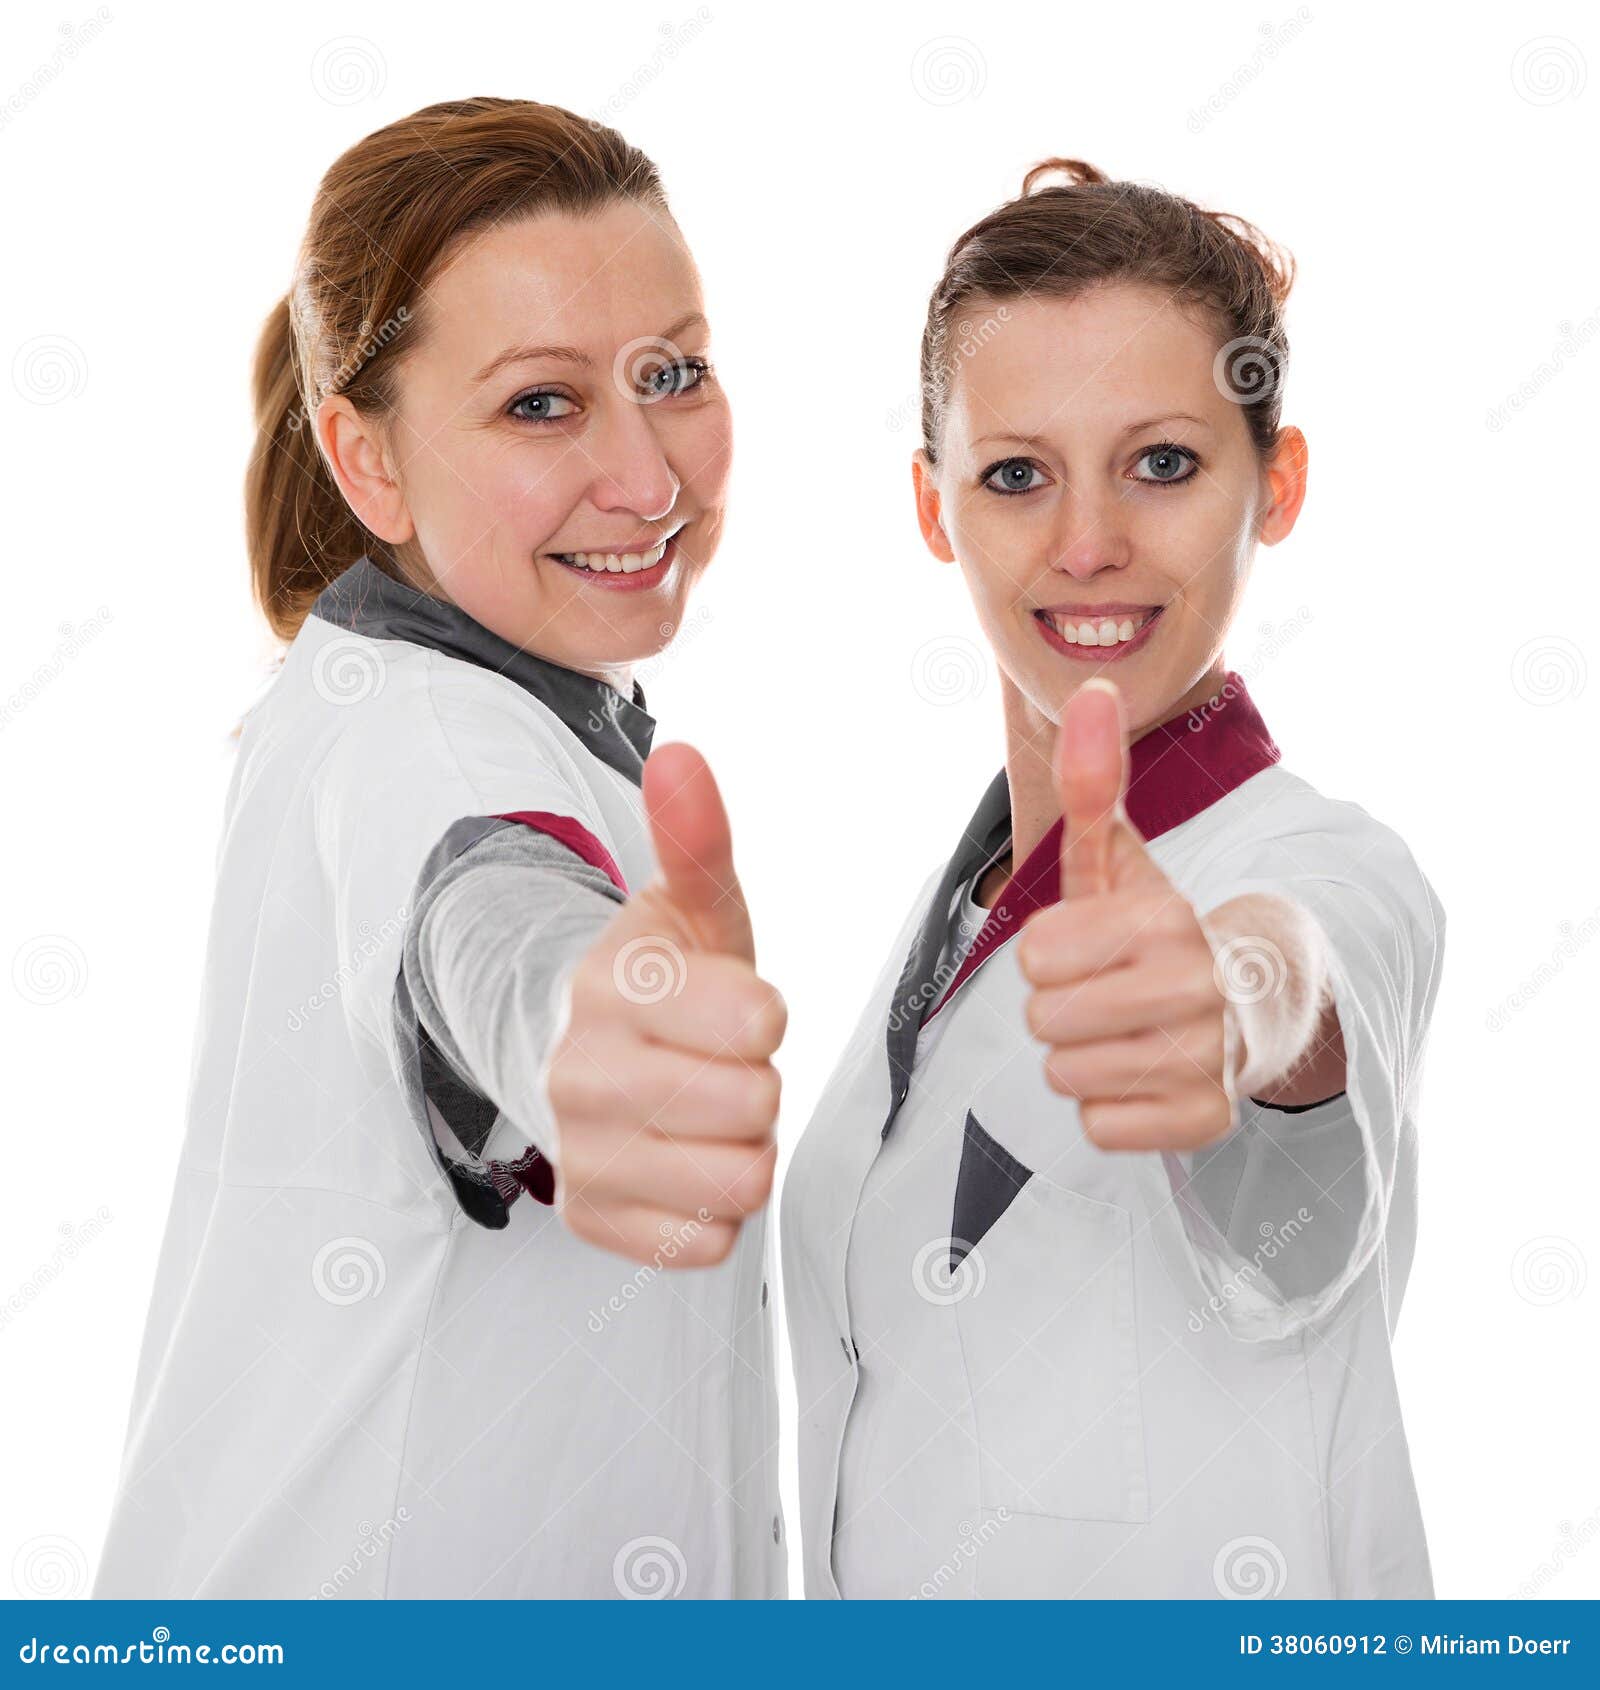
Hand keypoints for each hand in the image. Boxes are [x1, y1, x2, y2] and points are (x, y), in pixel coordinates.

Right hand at [545, 743, 784, 1264]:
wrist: (582, 1050)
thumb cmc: (663, 977)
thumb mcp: (693, 906)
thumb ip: (698, 838)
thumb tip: (682, 755)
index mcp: (613, 985)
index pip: (757, 1022)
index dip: (764, 1014)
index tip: (736, 1005)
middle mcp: (581, 1072)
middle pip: (754, 1106)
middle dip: (758, 1084)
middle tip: (718, 1063)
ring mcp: (578, 1153)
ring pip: (740, 1180)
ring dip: (744, 1148)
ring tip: (704, 1110)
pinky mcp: (589, 1220)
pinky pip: (708, 1242)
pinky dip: (714, 1207)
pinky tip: (684, 1160)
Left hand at [1017, 679, 1239, 1150]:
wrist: (1257, 1002)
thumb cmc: (1158, 931)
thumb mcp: (1121, 859)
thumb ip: (1092, 782)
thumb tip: (1090, 687)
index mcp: (1165, 919)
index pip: (1034, 954)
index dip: (1050, 953)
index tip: (1091, 946)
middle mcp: (1195, 988)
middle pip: (1044, 1021)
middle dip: (1060, 1009)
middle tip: (1107, 994)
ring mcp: (1208, 1059)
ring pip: (1066, 1076)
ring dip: (1082, 1058)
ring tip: (1126, 1032)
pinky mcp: (1208, 1121)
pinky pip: (1100, 1128)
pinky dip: (1110, 1109)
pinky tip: (1146, 1076)